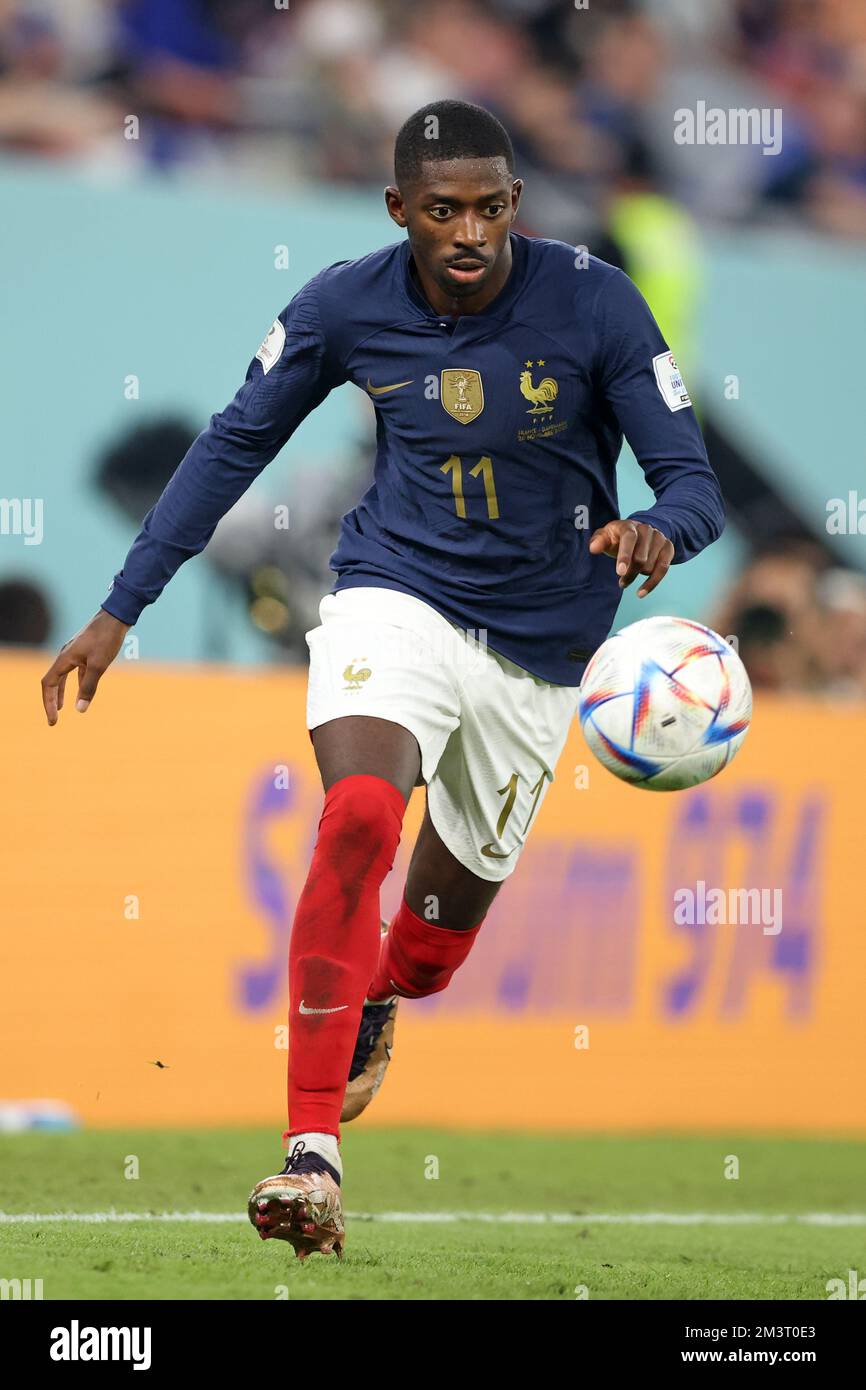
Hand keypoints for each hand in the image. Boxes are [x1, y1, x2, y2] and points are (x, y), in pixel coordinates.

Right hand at [40, 610, 130, 725]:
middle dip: (53, 700)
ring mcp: (76, 652)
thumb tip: (80, 709)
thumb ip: (88, 687)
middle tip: (54, 718)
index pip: (49, 684)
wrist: (117, 616)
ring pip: (65, 676)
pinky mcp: (86, 651)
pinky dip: (77, 683)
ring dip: (63, 692)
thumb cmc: (107, 638)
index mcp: (64, 658)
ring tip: (63, 708)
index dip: (49, 703)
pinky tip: (82, 692)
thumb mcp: (99, 665)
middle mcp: (66, 655)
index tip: (54, 720)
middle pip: (53, 681)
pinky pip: (77, 671)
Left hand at [589, 520, 673, 597]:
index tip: (619, 572)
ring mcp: (659, 538)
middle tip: (621, 582)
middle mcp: (647, 529)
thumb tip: (593, 548)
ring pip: (650, 566)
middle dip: (629, 573)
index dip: (625, 555)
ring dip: (637, 577)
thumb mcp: (605, 537)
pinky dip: (652, 583)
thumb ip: (598, 541)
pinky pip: (663, 569)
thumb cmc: (617, 538)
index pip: (630, 538)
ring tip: (627, 581)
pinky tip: (641, 593)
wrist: (638, 533)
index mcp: (630, 526)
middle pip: (640, 558)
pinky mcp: (668, 548)